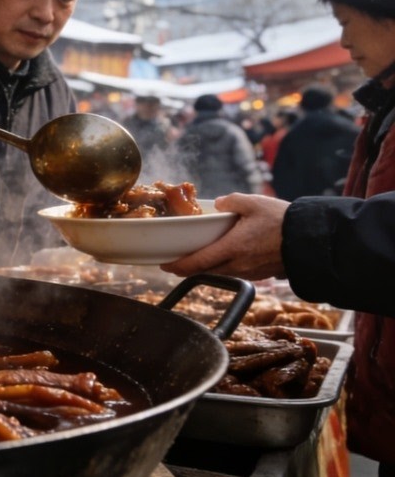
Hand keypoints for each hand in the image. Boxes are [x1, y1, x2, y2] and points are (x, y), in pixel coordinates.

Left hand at [160, 193, 289, 280]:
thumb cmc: (282, 220)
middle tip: (174, 263)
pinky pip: (234, 273)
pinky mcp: (259, 274)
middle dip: (187, 269)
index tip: (165, 264)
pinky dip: (222, 268)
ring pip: (219, 273)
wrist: (310, 239)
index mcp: (232, 248)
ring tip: (195, 259)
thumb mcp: (253, 203)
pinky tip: (221, 258)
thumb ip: (230, 202)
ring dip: (204, 269)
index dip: (178, 266)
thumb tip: (216, 204)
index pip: (197, 263)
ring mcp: (249, 272)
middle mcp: (238, 264)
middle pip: (204, 272)